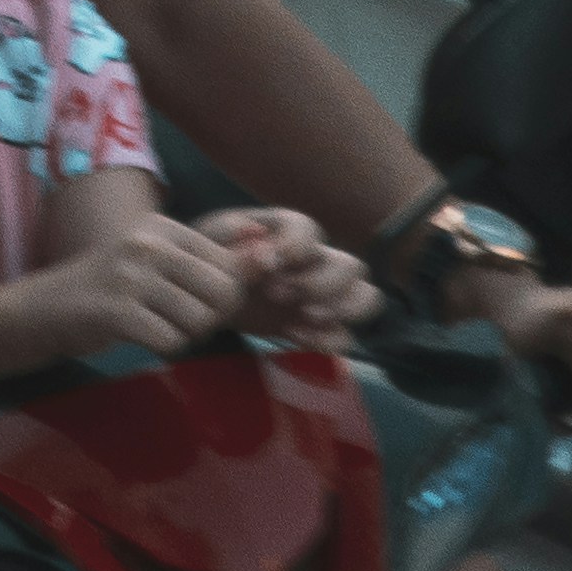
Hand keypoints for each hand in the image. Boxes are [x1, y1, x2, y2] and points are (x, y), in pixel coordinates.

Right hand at [24, 212, 252, 365]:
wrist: (49, 308)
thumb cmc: (114, 286)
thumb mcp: (158, 260)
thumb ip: (210, 260)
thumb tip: (267, 254)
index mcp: (162, 227)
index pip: (228, 265)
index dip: (222, 295)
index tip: (193, 300)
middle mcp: (147, 244)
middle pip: (221, 293)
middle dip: (210, 317)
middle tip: (178, 319)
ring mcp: (130, 276)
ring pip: (199, 320)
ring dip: (185, 333)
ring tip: (156, 323)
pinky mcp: (117, 311)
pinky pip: (171, 340)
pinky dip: (163, 346)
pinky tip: (140, 335)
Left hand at [204, 206, 376, 341]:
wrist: (205, 294)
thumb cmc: (211, 257)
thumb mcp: (210, 239)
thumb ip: (230, 236)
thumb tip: (263, 248)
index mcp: (287, 230)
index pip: (309, 230)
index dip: (295, 247)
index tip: (267, 265)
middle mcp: (314, 259)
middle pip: (351, 267)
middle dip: (320, 284)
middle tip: (277, 295)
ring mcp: (322, 294)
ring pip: (366, 298)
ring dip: (341, 310)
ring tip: (302, 317)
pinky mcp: (317, 326)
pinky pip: (346, 335)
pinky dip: (327, 340)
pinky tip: (294, 336)